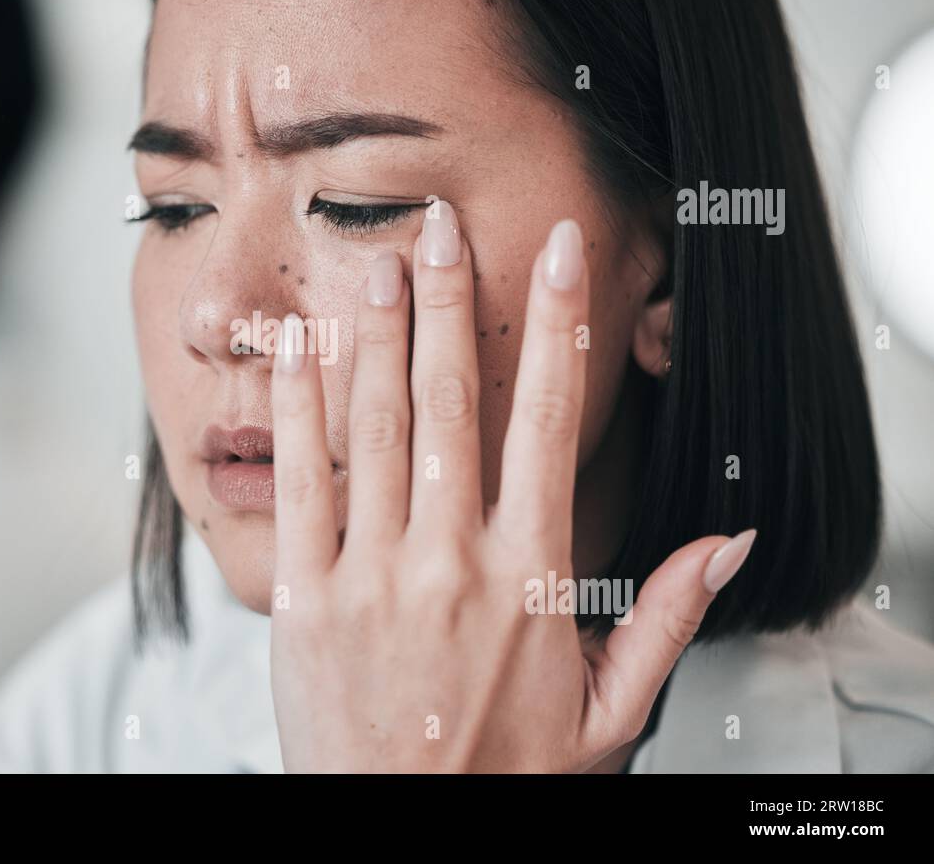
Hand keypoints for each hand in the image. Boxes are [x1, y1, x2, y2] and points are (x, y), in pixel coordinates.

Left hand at [267, 202, 754, 771]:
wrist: (406, 840)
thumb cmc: (506, 777)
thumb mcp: (611, 710)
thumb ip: (668, 617)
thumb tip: (729, 540)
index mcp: (531, 576)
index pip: (548, 422)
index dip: (555, 326)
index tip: (560, 253)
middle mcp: (451, 560)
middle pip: (451, 401)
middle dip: (448, 302)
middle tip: (439, 224)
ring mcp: (372, 576)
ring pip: (375, 430)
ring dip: (375, 337)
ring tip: (375, 262)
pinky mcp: (305, 599)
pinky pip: (301, 487)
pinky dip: (299, 411)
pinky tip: (298, 351)